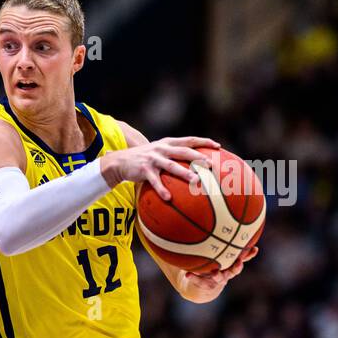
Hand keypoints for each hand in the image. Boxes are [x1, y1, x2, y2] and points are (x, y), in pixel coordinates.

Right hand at [100, 136, 220, 199]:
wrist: (119, 161)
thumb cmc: (143, 159)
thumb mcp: (158, 152)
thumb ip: (173, 155)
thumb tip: (192, 166)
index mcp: (168, 143)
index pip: (189, 140)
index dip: (204, 141)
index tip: (218, 146)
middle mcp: (162, 149)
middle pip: (184, 151)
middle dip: (198, 157)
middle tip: (211, 164)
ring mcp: (153, 159)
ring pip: (172, 166)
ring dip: (184, 173)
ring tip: (195, 180)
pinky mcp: (144, 169)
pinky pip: (155, 181)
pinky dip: (161, 189)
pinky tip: (168, 198)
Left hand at [183, 245, 258, 299]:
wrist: (204, 285)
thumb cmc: (213, 265)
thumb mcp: (218, 254)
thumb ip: (219, 242)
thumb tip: (221, 218)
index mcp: (231, 264)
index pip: (243, 258)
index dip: (249, 254)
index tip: (255, 249)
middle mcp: (227, 272)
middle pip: (235, 270)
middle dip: (237, 266)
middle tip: (238, 262)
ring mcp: (217, 280)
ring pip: (220, 278)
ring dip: (218, 274)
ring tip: (215, 272)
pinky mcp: (205, 284)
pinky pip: (199, 280)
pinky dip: (194, 277)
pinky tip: (187, 274)